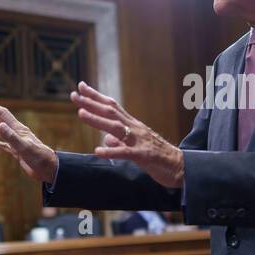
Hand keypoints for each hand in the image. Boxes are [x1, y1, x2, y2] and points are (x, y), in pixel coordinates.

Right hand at [0, 95, 57, 183]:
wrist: (49, 169)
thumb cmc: (39, 158)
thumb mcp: (24, 147)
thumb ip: (11, 137)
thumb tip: (0, 124)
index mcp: (18, 129)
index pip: (2, 114)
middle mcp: (17, 134)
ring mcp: (17, 143)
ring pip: (0, 132)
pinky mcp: (18, 153)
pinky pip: (4, 146)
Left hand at [69, 81, 184, 188]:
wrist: (181, 167)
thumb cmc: (159, 157)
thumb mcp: (136, 147)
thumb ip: (121, 142)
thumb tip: (106, 139)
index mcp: (133, 126)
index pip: (112, 107)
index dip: (96, 97)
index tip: (80, 87)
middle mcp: (135, 129)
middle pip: (111, 112)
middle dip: (91, 103)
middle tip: (74, 95)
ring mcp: (139, 142)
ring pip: (116, 128)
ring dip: (97, 120)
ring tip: (80, 113)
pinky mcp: (144, 156)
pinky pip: (126, 153)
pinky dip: (112, 151)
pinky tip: (98, 151)